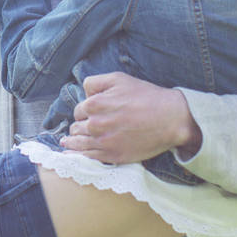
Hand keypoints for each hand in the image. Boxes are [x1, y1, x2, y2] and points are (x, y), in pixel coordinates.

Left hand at [59, 72, 201, 162]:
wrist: (169, 119)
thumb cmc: (146, 97)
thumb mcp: (119, 79)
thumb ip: (95, 83)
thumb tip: (84, 94)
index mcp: (94, 104)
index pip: (78, 110)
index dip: (84, 111)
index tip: (91, 114)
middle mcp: (95, 124)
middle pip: (76, 127)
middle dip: (79, 126)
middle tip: (83, 127)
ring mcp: (103, 142)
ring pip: (78, 143)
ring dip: (73, 141)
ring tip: (67, 142)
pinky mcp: (112, 156)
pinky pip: (87, 158)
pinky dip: (77, 156)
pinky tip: (71, 155)